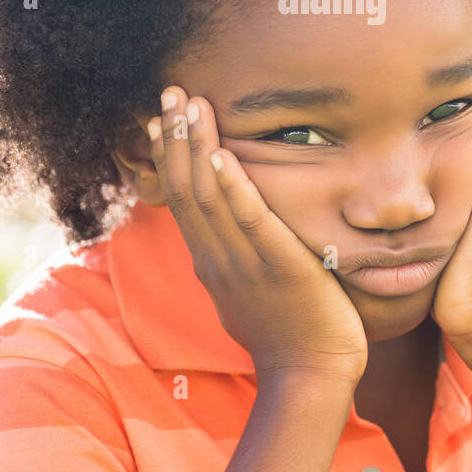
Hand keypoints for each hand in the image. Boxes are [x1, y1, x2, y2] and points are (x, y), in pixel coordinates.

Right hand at [146, 87, 368, 388]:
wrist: (310, 378)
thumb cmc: (290, 334)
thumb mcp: (250, 290)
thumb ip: (238, 258)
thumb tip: (231, 235)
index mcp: (211, 262)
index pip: (181, 198)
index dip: (169, 156)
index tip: (161, 118)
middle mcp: (218, 259)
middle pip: (186, 188)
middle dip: (176, 137)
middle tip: (170, 92)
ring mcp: (243, 263)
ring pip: (209, 198)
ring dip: (197, 148)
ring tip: (190, 105)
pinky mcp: (277, 267)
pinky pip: (250, 222)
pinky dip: (234, 188)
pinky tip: (224, 157)